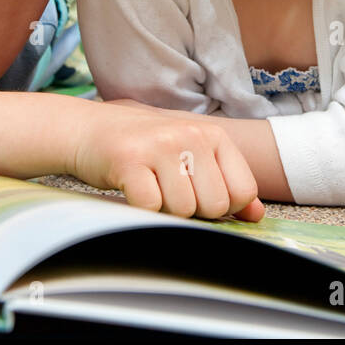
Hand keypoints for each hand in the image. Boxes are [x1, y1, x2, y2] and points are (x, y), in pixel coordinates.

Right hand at [72, 98, 264, 221]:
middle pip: (215, 205)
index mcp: (213, 135)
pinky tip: (132, 187)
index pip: (243, 191)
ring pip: (183, 210)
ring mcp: (160, 145)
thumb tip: (256, 215)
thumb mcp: (191, 156)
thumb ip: (226, 184)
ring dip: (164, 209)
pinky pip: (151, 207)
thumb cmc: (146, 148)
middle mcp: (191, 135)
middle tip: (167, 189)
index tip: (198, 195)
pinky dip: (141, 208)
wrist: (88, 129)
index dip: (222, 206)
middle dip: (192, 209)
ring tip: (149, 185)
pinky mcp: (130, 160)